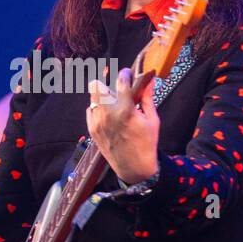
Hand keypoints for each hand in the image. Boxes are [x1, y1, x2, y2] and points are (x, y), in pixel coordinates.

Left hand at [86, 67, 158, 184]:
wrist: (134, 168)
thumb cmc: (146, 144)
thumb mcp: (152, 120)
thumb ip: (147, 97)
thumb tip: (148, 80)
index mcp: (125, 110)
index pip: (120, 80)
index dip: (124, 73)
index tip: (128, 73)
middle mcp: (108, 114)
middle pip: (96, 86)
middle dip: (107, 83)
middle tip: (117, 88)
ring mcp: (97, 123)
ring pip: (93, 98)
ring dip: (103, 96)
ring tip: (114, 103)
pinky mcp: (92, 130)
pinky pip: (90, 111)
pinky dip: (98, 109)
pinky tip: (109, 115)